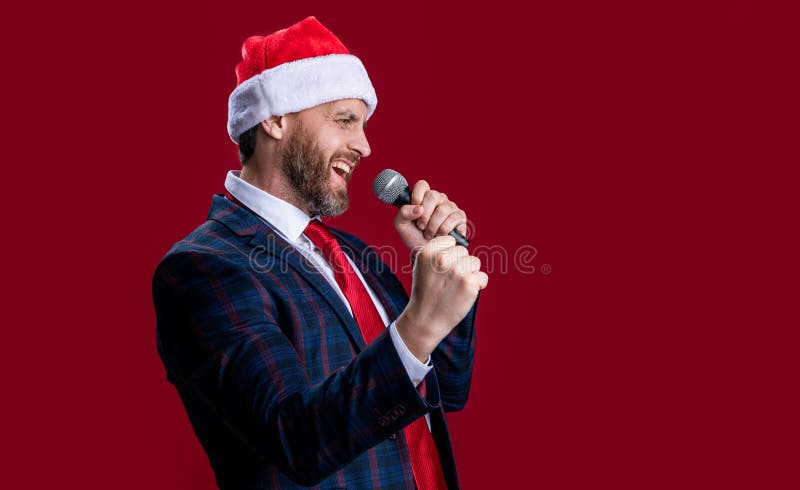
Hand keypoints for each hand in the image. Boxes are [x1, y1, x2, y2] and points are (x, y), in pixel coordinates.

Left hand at [394, 180, 467, 252]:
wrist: (427, 253)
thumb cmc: (414, 237)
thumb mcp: (401, 225)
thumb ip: (403, 213)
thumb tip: (419, 208)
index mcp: (423, 197)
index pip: (422, 185)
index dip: (417, 196)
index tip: (414, 211)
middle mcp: (438, 199)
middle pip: (433, 195)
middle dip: (425, 215)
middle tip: (421, 226)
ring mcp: (450, 207)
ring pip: (442, 210)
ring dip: (432, 226)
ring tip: (429, 234)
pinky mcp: (460, 217)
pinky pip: (452, 219)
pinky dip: (443, 230)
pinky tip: (440, 235)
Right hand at [395, 236, 487, 361]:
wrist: (426, 319)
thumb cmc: (426, 292)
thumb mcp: (422, 266)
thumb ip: (437, 252)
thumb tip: (458, 244)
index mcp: (428, 252)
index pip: (450, 241)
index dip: (449, 255)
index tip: (442, 269)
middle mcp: (442, 259)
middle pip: (464, 251)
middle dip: (460, 264)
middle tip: (448, 282)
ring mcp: (457, 270)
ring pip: (475, 262)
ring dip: (469, 274)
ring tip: (455, 287)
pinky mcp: (469, 283)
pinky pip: (482, 277)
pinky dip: (477, 286)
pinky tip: (464, 294)